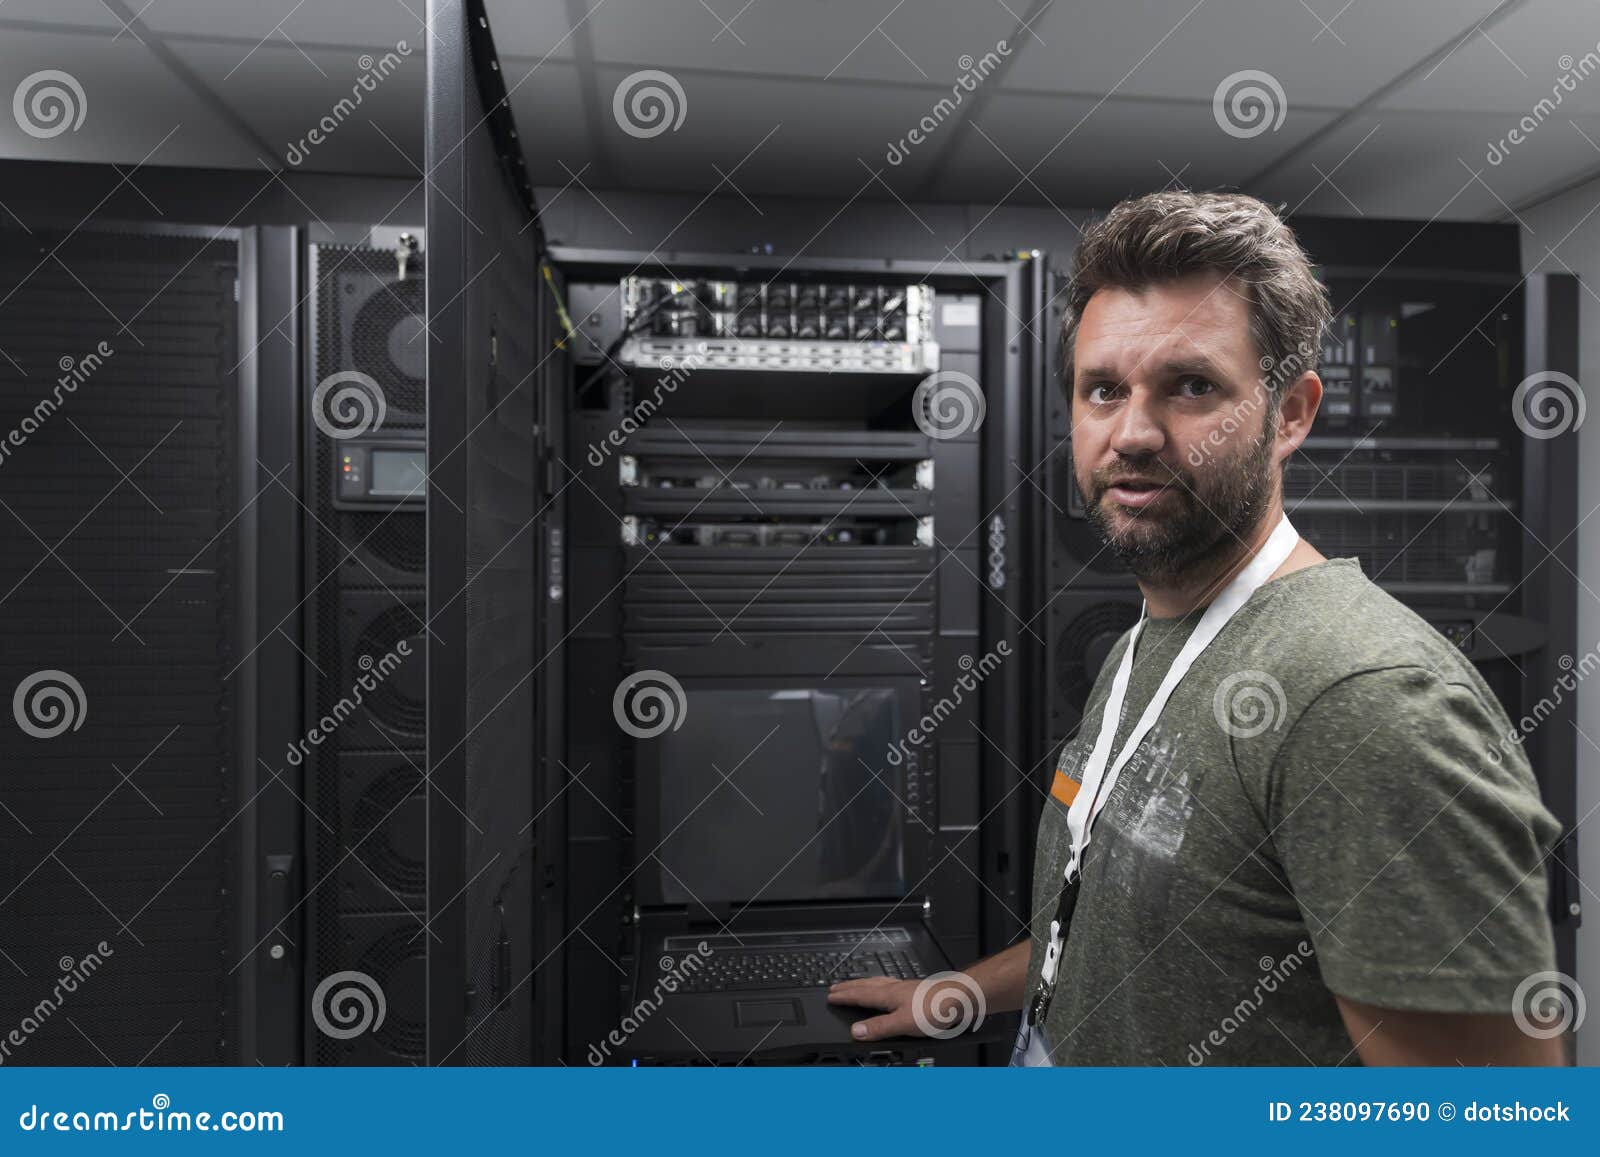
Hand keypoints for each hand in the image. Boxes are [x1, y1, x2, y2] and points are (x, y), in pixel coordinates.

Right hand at [828, 974, 979, 1041]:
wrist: (960, 998)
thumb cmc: (936, 1009)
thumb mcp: (904, 1023)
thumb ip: (880, 1028)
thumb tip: (856, 1031)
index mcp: (889, 996)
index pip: (860, 995)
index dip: (844, 996)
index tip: (830, 995)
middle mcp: (896, 989)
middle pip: (867, 985)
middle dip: (850, 987)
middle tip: (836, 986)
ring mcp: (906, 988)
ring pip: (879, 983)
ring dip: (864, 984)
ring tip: (857, 984)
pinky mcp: (917, 990)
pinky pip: (891, 984)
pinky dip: (881, 985)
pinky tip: (889, 989)